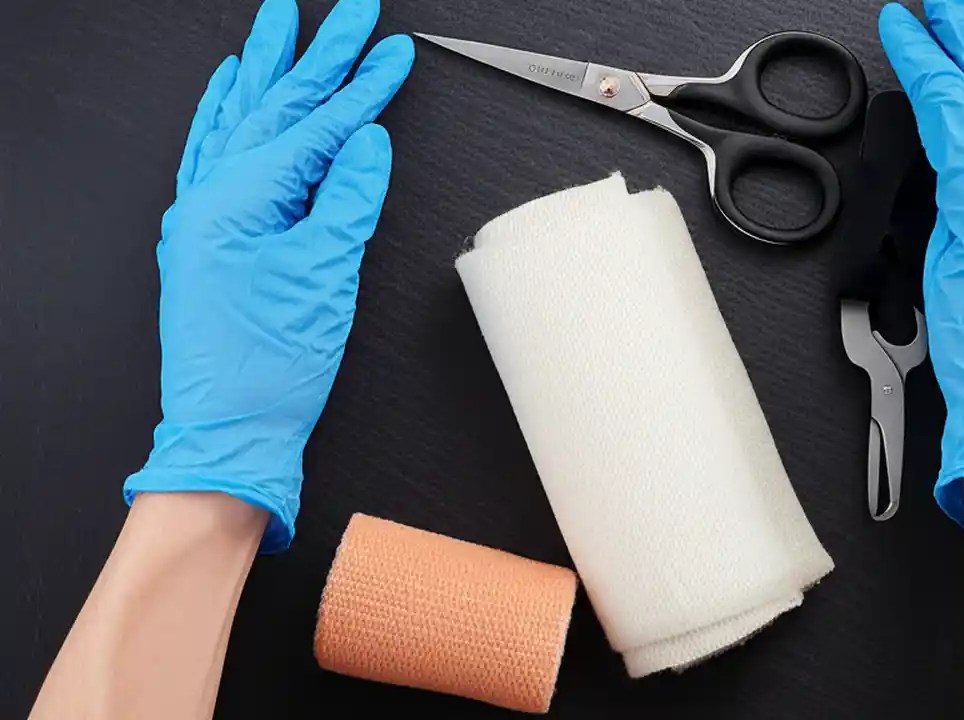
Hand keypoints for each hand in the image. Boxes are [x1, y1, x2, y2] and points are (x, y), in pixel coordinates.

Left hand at [124, 0, 413, 550]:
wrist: (229, 430)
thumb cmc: (270, 368)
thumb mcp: (322, 278)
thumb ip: (346, 200)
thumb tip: (365, 143)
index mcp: (237, 202)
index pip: (314, 129)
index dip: (359, 90)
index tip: (390, 55)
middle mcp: (209, 199)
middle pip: (273, 108)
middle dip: (314, 55)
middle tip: (346, 12)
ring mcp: (200, 216)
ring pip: (237, 121)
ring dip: (264, 69)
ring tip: (279, 22)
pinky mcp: (203, 237)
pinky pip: (209, 153)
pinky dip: (224, 116)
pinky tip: (231, 90)